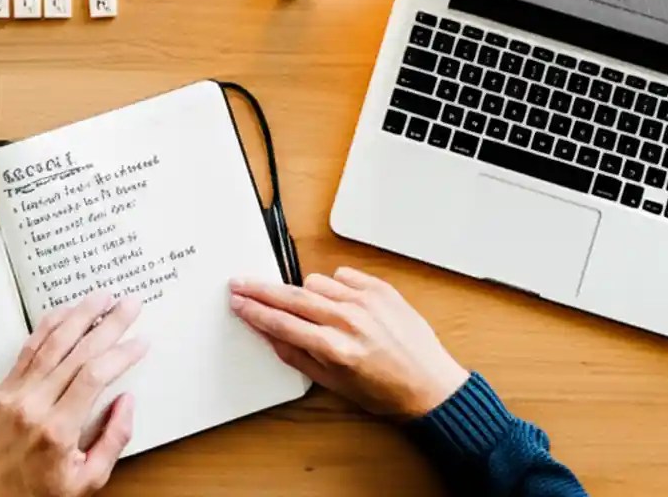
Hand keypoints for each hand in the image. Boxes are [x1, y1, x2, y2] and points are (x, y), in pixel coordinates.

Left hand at [0, 292, 148, 496]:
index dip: (120, 354)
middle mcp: (34, 406)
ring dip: (79, 315)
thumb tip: (126, 401)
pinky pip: (27, 350)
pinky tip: (65, 312)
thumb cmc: (41, 493)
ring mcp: (15, 395)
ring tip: (102, 297)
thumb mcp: (89, 480)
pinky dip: (48, 327)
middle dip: (109, 324)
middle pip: (77, 352)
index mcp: (58, 430)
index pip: (94, 377)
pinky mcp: (3, 390)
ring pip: (51, 344)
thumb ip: (113, 439)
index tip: (140, 342)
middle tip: (130, 305)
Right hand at [229, 267, 467, 419]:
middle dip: (261, 290)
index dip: (254, 311)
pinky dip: (336, 286)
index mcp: (335, 348)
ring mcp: (367, 301)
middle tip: (241, 283)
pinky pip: (343, 275)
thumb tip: (269, 333)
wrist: (429, 385)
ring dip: (306, 294)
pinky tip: (340, 303)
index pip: (282, 323)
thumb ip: (297, 355)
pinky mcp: (382, 289)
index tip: (238, 302)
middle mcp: (350, 320)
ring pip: (316, 282)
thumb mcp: (333, 383)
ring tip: (313, 311)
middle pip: (291, 297)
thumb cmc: (385, 391)